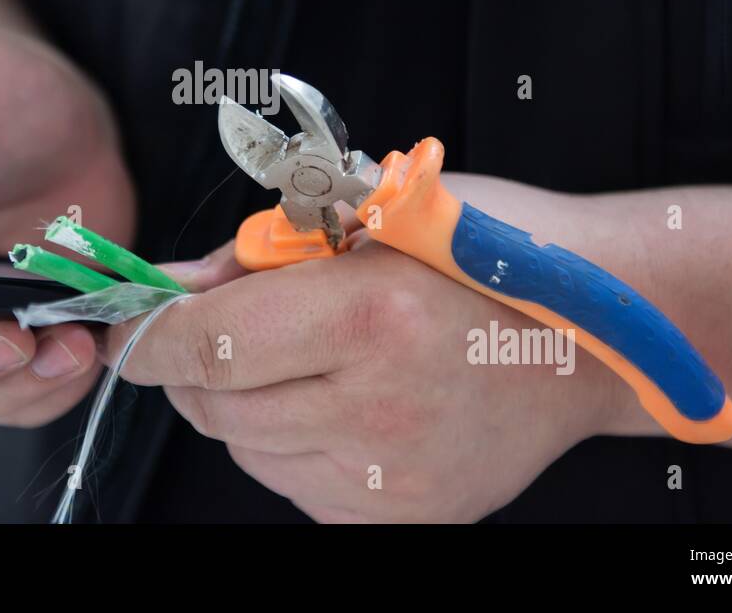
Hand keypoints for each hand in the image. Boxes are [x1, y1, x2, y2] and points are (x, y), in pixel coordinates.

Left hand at [104, 178, 640, 521]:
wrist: (596, 336)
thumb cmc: (496, 254)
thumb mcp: (375, 214)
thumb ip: (256, 254)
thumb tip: (169, 288)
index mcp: (370, 315)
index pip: (208, 345)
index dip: (151, 339)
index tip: (134, 329)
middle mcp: (380, 409)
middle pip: (216, 404)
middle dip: (197, 364)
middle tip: (230, 326)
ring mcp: (395, 478)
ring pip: (247, 450)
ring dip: (245, 403)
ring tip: (309, 357)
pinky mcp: (406, 517)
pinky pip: (295, 485)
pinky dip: (290, 443)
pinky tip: (341, 401)